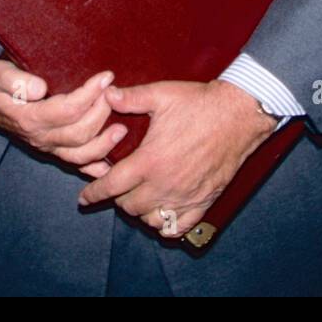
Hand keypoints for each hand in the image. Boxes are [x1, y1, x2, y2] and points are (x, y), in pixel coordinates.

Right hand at [0, 60, 124, 166]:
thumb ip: (14, 80)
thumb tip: (39, 87)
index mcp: (29, 118)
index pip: (67, 110)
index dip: (89, 94)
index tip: (106, 77)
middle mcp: (40, 138)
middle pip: (80, 132)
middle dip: (101, 113)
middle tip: (115, 93)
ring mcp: (47, 148)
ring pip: (82, 154)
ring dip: (105, 143)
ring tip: (122, 127)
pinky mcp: (52, 151)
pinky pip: (77, 166)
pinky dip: (96, 168)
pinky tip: (112, 164)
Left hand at [77, 80, 276, 237]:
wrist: (238, 115)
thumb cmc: (198, 104)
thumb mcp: (160, 94)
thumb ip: (130, 98)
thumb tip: (106, 94)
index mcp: (150, 161)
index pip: (112, 185)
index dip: (94, 193)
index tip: (83, 198)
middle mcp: (165, 184)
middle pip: (129, 206)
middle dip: (116, 198)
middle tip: (115, 186)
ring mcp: (186, 196)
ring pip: (151, 219)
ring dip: (139, 212)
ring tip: (135, 197)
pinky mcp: (204, 201)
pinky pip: (179, 227)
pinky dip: (165, 225)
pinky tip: (160, 213)